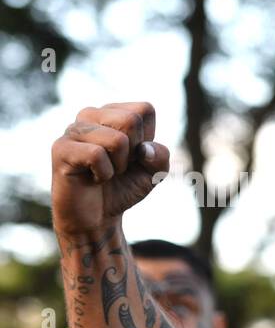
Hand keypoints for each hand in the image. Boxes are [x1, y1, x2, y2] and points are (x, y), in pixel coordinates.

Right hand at [50, 102, 169, 237]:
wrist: (98, 217)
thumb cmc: (124, 187)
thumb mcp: (154, 173)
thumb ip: (160, 156)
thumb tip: (144, 148)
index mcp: (113, 113)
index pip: (144, 109)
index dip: (147, 139)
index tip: (133, 156)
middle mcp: (91, 115)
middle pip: (130, 120)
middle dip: (133, 152)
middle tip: (118, 166)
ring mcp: (73, 130)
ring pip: (117, 140)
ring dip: (119, 166)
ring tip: (104, 172)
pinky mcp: (61, 148)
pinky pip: (97, 155)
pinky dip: (104, 174)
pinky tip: (93, 178)